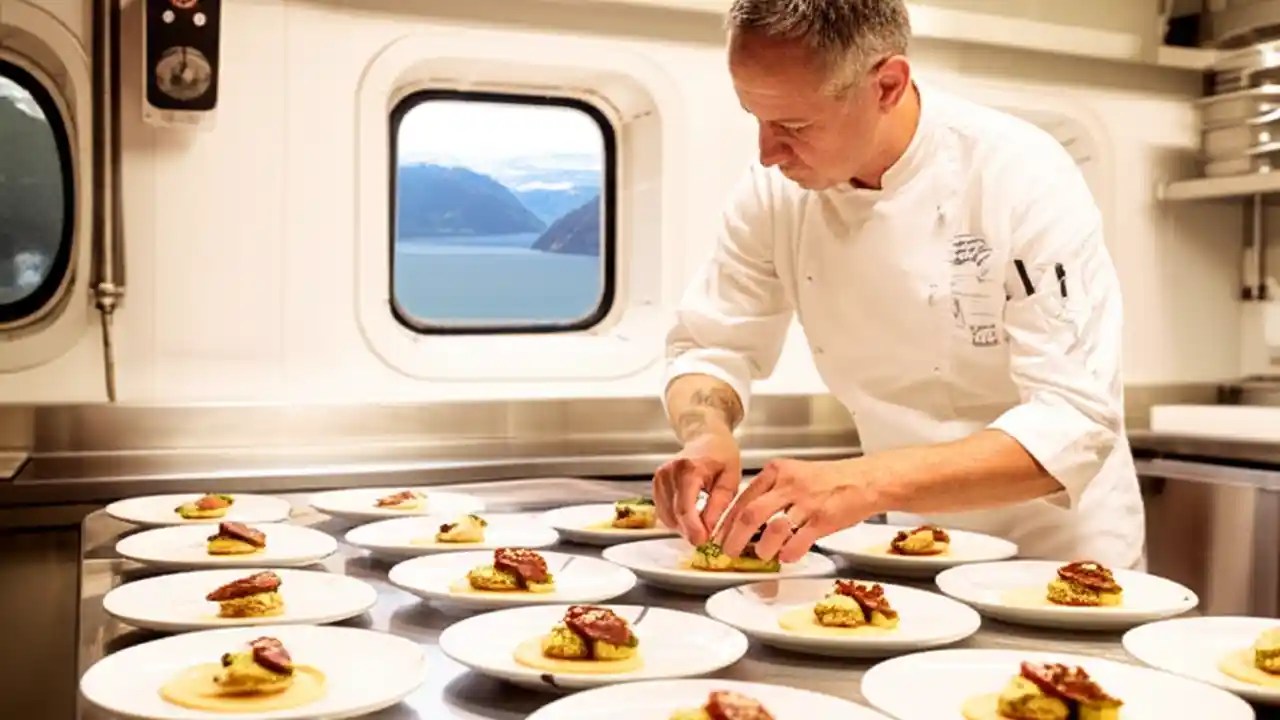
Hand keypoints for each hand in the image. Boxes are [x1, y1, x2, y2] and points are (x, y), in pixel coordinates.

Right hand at [652, 430, 741, 544]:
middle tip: (706, 538)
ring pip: (667, 515)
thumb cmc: (722, 455)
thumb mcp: (731, 478)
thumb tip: (709, 530)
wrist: (705, 437)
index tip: (703, 542)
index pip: (685, 507)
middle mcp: (669, 473)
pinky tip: (690, 517)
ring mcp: (659, 478)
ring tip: (701, 524)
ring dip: (683, 526)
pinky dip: (676, 520)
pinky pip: (663, 511)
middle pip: (675, 514)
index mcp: (689, 469)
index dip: (692, 528)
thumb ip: (719, 504)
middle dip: (690, 531)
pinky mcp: (656, 483)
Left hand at [715, 457, 882, 563]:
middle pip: (750, 514)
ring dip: (763, 548)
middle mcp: (789, 485)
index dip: (728, 521)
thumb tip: (745, 518)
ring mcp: (807, 502)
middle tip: (729, 551)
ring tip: (762, 554)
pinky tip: (786, 556)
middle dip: (735, 538)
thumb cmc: (829, 480)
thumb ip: (771, 491)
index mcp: (778, 472)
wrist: (865, 480)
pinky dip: (788, 553)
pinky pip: (798, 542)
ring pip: (773, 529)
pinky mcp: (823, 519)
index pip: (743, 498)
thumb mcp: (795, 474)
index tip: (720, 535)